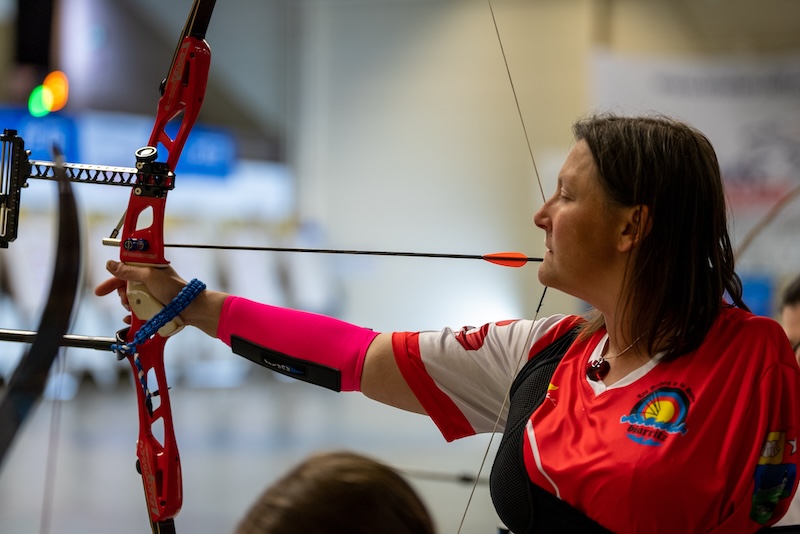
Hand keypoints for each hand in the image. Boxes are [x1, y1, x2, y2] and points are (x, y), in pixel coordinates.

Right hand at [95, 260, 226, 336]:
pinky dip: (133, 316)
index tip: (101, 291)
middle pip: (126, 287)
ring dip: (128, 305)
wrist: (190, 308)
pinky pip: (138, 311)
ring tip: (132, 308)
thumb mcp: (149, 276)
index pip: (126, 270)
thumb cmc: (173, 289)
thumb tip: (110, 264)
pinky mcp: (155, 307)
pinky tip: (130, 319)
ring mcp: (152, 294)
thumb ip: (129, 271)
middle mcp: (150, 281)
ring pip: (132, 300)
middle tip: (125, 300)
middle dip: (122, 294)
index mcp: (149, 269)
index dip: (113, 279)